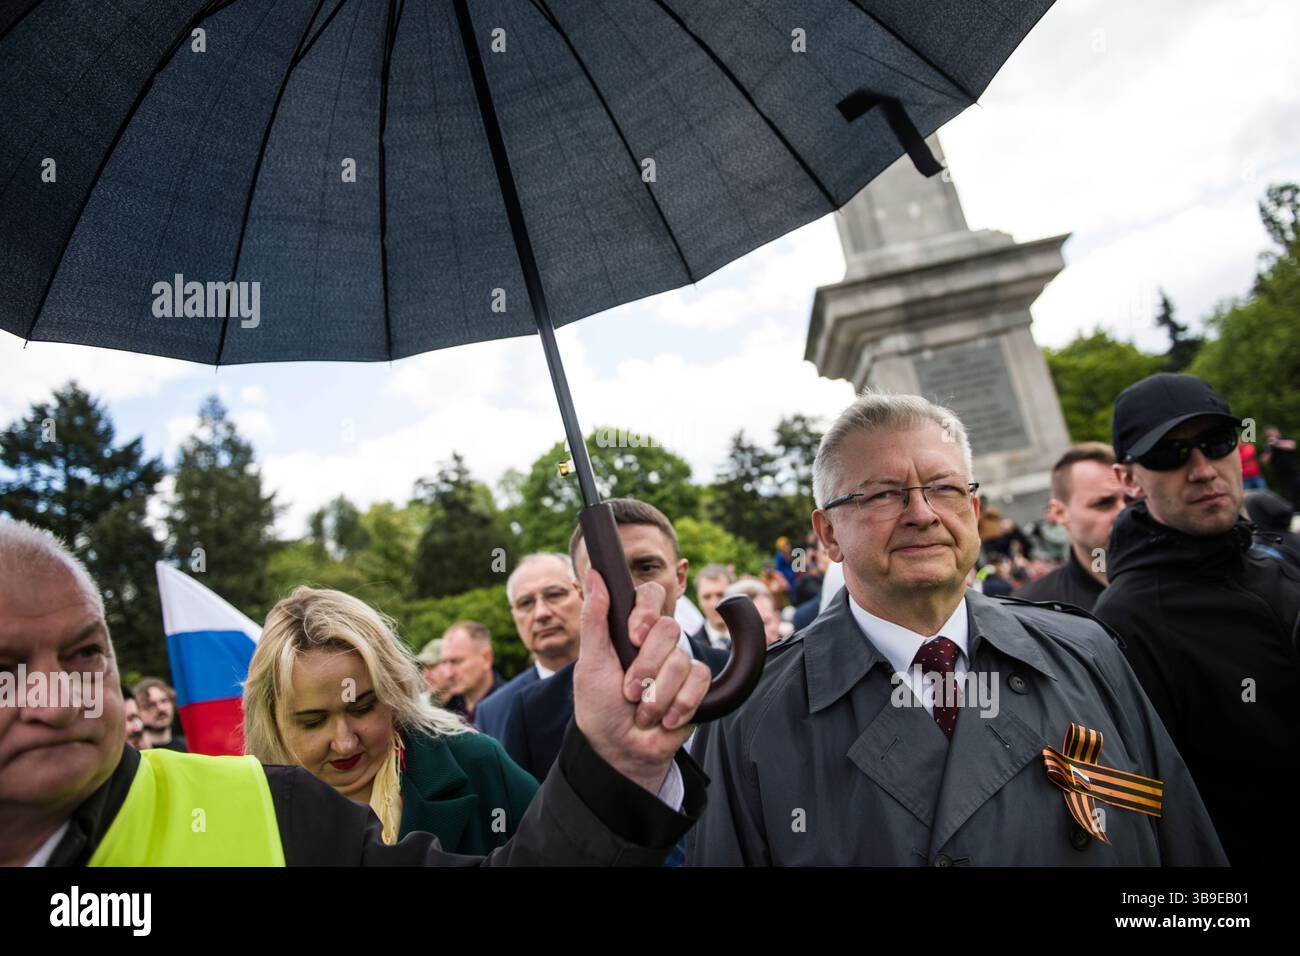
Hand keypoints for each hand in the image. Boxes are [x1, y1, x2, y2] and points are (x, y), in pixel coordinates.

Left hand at [573, 569, 710, 794]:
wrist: (620, 750)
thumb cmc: (599, 707)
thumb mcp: (590, 663)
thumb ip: (594, 618)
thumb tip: (593, 574)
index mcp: (632, 629)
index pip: (652, 595)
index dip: (647, 612)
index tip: (633, 638)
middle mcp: (657, 642)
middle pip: (670, 628)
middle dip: (647, 666)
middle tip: (629, 691)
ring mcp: (678, 663)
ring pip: (683, 660)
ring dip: (658, 694)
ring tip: (643, 712)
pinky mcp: (696, 687)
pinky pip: (701, 680)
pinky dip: (680, 704)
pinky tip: (665, 720)